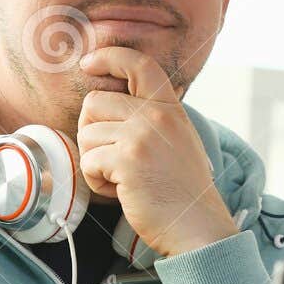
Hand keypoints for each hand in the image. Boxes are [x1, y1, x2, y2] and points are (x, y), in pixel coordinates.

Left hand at [76, 46, 236, 257]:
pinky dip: (97, 181)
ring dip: (95, 160)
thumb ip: (151, 118)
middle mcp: (156, 115)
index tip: (90, 64)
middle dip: (91, 130)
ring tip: (122, 178)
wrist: (197, 225)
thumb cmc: (182, 190)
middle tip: (111, 157)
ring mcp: (141, 135)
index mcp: (170, 108)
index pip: (139, 64)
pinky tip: (121, 191)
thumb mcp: (177, 141)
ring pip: (86, 133)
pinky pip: (88, 161)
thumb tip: (107, 104)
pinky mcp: (126, 160)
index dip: (109, 58)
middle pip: (94, 102)